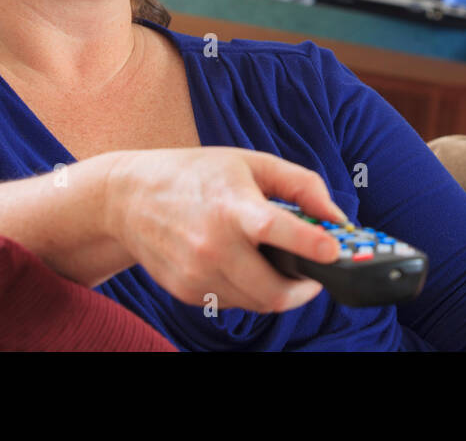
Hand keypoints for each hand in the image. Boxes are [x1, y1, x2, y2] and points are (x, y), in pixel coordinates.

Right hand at [103, 147, 349, 313]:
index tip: (334, 251)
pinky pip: (234, 303)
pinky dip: (249, 290)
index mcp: (231, 205)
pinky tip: (244, 266)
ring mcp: (197, 273)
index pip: (274, 230)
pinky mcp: (187, 291)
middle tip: (315, 277)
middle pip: (272, 289)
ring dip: (278, 291)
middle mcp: (212, 245)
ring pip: (257, 302)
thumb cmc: (196, 175)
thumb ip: (301, 184)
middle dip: (305, 289)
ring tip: (280, 267)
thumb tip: (337, 218)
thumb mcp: (251, 163)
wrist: (128, 198)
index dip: (308, 243)